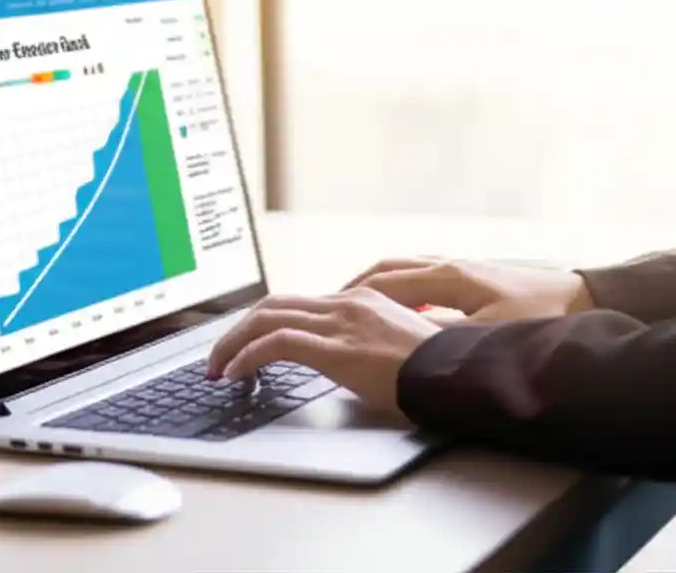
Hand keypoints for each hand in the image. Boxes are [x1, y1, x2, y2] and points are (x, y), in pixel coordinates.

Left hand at [206, 288, 439, 414]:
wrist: (458, 375)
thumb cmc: (438, 371)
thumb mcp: (400, 349)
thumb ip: (371, 347)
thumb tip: (353, 365)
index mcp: (363, 300)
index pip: (299, 302)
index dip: (264, 321)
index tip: (247, 341)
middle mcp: (348, 303)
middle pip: (274, 303)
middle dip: (238, 328)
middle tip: (219, 354)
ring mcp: (341, 322)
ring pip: (266, 317)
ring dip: (232, 342)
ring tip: (216, 366)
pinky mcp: (335, 347)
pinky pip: (276, 343)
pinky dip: (246, 356)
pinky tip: (234, 374)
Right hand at [343, 257, 594, 323]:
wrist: (586, 298)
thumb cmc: (541, 319)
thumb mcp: (489, 337)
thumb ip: (442, 338)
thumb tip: (404, 343)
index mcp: (447, 277)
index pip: (381, 284)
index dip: (348, 300)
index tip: (321, 313)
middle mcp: (450, 265)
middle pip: (386, 270)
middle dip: (352, 288)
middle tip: (325, 309)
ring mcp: (462, 268)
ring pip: (404, 270)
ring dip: (375, 286)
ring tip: (352, 308)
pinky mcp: (475, 277)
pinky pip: (422, 277)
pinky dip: (399, 289)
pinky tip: (399, 310)